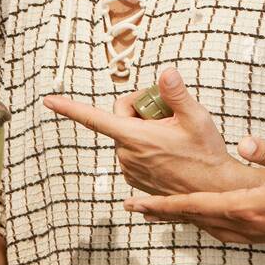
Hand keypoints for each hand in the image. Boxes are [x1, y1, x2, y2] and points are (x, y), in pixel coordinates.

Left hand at [43, 67, 264, 194]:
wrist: (215, 192)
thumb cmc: (206, 154)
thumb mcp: (196, 117)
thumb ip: (176, 93)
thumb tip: (165, 73)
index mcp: (134, 138)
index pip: (94, 118)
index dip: (69, 108)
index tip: (49, 101)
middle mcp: (126, 155)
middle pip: (120, 118)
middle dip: (140, 110)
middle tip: (167, 113)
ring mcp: (130, 170)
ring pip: (127, 136)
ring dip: (144, 130)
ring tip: (173, 137)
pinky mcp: (135, 180)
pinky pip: (133, 152)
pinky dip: (146, 146)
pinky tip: (169, 151)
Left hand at [123, 135, 264, 247]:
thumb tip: (247, 142)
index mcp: (241, 208)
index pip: (190, 205)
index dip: (159, 205)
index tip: (132, 205)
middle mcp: (240, 225)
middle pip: (190, 218)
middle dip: (160, 212)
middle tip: (133, 209)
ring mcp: (250, 233)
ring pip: (203, 226)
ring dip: (180, 217)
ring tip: (159, 212)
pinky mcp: (260, 234)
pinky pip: (219, 230)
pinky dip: (202, 222)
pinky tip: (203, 218)